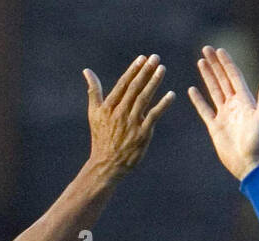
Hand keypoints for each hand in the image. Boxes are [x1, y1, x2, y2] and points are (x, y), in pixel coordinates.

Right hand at [83, 54, 174, 180]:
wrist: (106, 164)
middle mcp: (120, 113)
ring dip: (154, 83)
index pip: (123, 84)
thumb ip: (93, 90)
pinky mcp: (142, 134)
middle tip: (156, 58)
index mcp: (108, 107)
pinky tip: (171, 95)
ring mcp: (131, 123)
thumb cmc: (101, 137)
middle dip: (146, 72)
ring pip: (144, 98)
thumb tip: (87, 71)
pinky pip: (154, 116)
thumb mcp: (94, 113)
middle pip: (135, 88)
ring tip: (162, 69)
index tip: (143, 59)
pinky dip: (163, 105)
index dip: (133, 70)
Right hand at [188, 45, 258, 179]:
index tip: (219, 50)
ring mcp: (224, 115)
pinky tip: (192, 89)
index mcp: (245, 101)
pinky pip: (205, 110)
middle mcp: (234, 105)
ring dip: (207, 77)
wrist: (248, 164)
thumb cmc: (258, 142)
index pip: (234, 76)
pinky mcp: (215, 127)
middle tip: (206, 49)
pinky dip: (198, 100)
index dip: (227, 63)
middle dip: (214, 64)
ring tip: (200, 62)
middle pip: (223, 79)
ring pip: (214, 90)